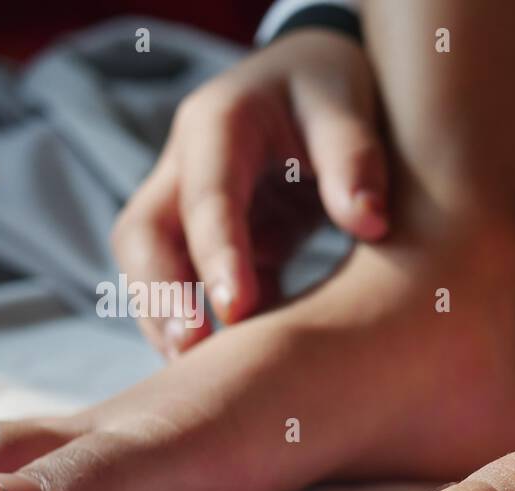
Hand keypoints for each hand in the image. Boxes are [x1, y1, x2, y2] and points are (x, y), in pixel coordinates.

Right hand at [111, 29, 387, 356]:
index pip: (206, 195)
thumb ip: (354, 157)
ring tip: (200, 382)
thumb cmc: (331, 90)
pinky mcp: (210, 243)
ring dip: (171, 323)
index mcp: (220, 124)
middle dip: (163, 298)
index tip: (235, 308)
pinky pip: (194, 290)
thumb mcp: (346, 104)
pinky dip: (208, 331)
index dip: (215, 252)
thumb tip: (368, 220)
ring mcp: (188, 208)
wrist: (314, 83)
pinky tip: (229, 377)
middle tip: (193, 357)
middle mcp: (186, 166)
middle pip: (147, 236)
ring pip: (154, 269)